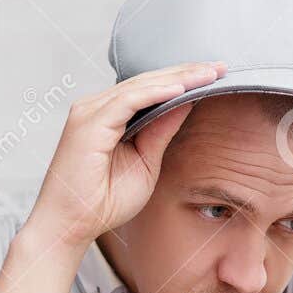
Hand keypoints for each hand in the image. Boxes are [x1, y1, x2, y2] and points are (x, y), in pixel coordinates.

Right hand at [26, 62, 225, 249]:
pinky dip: (156, 93)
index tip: (216, 76)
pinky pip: (128, 100)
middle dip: (186, 72)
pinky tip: (181, 88)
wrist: (71, 225)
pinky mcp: (87, 123)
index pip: (150, 89)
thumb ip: (161, 132)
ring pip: (140, 86)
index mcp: (108, 115)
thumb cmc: (103, 201)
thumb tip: (186, 103)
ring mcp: (89, 112)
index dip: (183, 80)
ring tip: (208, 74)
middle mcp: (96, 107)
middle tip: (221, 66)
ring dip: (177, 78)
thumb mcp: (146, 162)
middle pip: (147, 81)